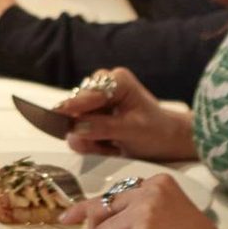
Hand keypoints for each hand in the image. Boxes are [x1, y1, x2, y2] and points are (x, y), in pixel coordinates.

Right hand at [56, 66, 196, 161]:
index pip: (89, 93)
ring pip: (74, 121)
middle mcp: (103, 85)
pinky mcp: (91, 115)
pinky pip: (77, 131)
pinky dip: (90, 143)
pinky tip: (108, 147)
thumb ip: (103, 127)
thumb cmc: (157, 132)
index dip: (76, 107)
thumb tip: (75, 128)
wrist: (166, 142)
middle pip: (77, 106)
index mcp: (117, 80)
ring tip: (112, 148)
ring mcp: (95, 100)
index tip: (61, 116)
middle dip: (86, 129)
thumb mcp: (133, 130)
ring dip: (89, 139)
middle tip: (106, 147)